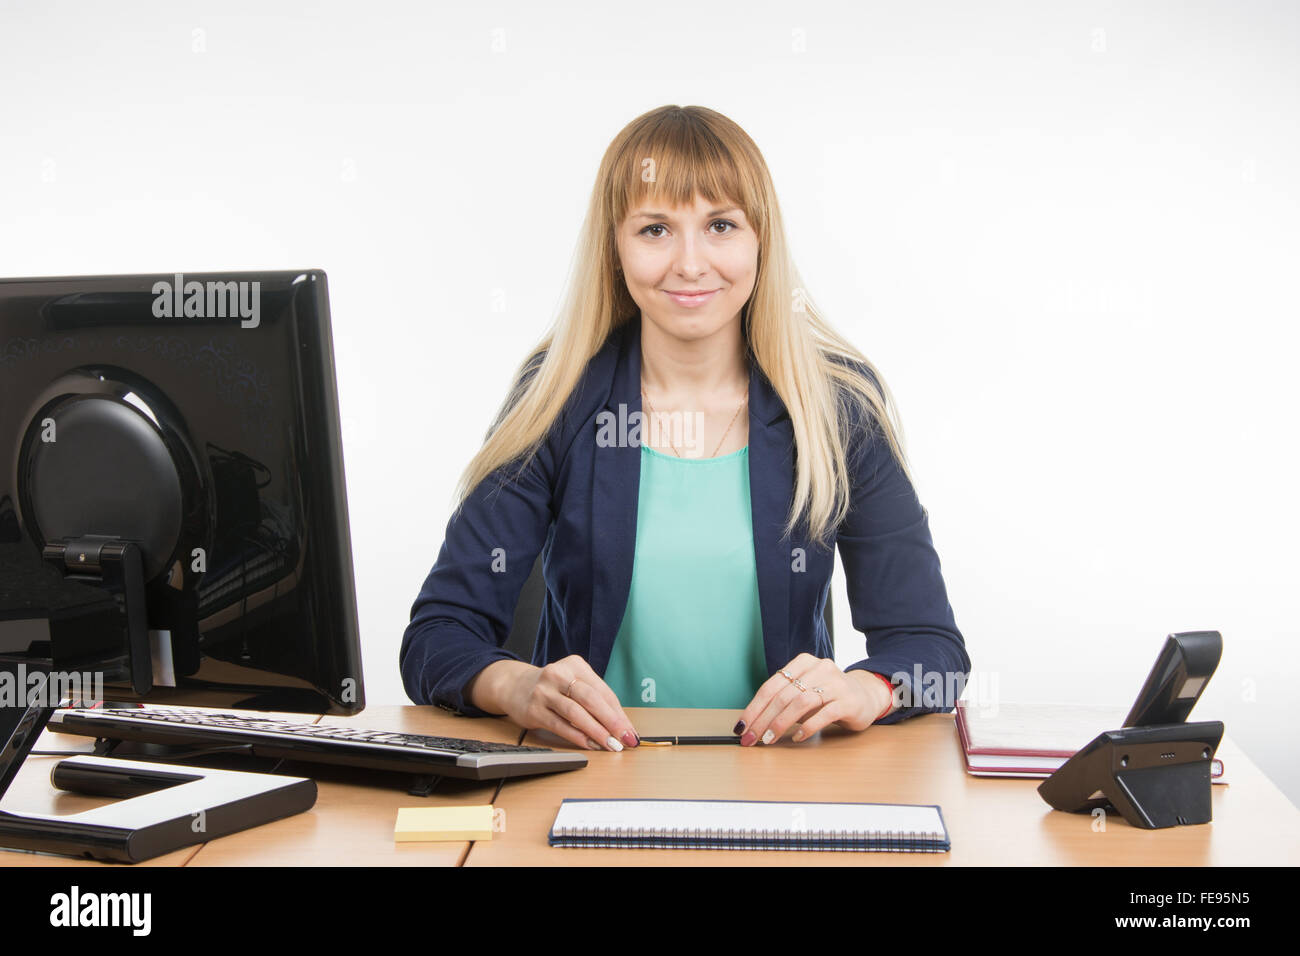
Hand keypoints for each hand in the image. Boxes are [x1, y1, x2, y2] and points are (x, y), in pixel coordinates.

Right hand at [488, 655, 639, 751]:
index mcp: (575, 665)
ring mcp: (544, 691)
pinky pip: (560, 725)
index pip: (603, 691)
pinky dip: (578, 737)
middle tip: (626, 738)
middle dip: (612, 722)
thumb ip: (595, 700)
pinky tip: (590, 745)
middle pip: (591, 699)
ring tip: (610, 745)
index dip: (620, 713)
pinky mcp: (534, 709)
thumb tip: (622, 726)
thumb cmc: (553, 688)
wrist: (514, 686)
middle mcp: (559, 674)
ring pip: (576, 713)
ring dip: (596, 731)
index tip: (631, 731)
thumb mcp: (573, 683)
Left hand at [735, 654, 892, 745]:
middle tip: (751, 739)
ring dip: (780, 723)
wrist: (865, 696)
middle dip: (763, 720)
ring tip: (769, 739)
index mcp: (803, 663)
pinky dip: (807, 727)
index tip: (742, 727)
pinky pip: (823, 714)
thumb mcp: (804, 691)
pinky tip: (797, 738)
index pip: (771, 686)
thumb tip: (753, 722)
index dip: (754, 708)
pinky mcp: (848, 701)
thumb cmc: (828, 695)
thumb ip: (783, 700)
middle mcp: (819, 669)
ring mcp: (835, 684)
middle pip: (783, 695)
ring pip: (800, 703)